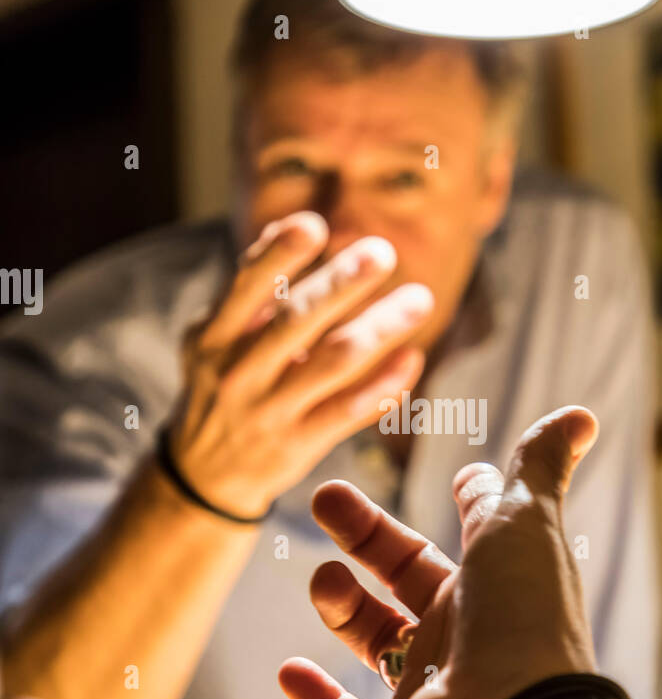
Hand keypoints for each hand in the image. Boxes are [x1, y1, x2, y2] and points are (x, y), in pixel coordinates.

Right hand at [168, 212, 432, 515]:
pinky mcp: (299, 444)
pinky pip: (350, 411)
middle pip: (298, 321)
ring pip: (334, 363)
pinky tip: (411, 358)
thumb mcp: (214, 336)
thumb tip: (289, 227)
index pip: (247, 287)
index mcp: (215, 335)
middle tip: (382, 253)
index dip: (278, 255)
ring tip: (419, 300)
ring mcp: (270, 410)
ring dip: (381, 327)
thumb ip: (251, 289)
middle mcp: (239, 371)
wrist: (205, 473)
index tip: (314, 225)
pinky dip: (385, 384)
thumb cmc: (221, 383)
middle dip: (342, 284)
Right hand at [280, 407, 598, 698]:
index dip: (468, 504)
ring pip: (375, 640)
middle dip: (365, 535)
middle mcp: (467, 633)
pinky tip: (288, 671)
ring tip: (323, 579)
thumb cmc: (522, 613)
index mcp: (497, 581)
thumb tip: (578, 417)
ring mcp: (434, 687)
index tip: (458, 475)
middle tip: (325, 497)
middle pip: (406, 577)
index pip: (476, 535)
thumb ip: (537, 469)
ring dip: (341, 607)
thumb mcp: (526, 521)